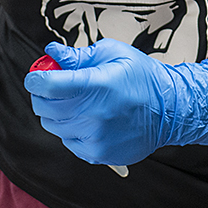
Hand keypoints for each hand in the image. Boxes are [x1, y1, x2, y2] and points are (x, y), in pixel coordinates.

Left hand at [24, 40, 207, 166]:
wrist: (171, 110)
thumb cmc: (143, 78)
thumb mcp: (114, 54)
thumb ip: (79, 55)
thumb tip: (52, 53)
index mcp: (96, 85)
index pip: (47, 85)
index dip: (36, 78)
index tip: (36, 76)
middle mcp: (93, 115)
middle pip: (44, 107)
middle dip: (43, 94)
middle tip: (55, 86)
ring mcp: (94, 137)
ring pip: (53, 126)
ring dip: (58, 112)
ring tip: (78, 102)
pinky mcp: (97, 153)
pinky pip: (68, 141)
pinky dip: (71, 130)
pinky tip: (89, 119)